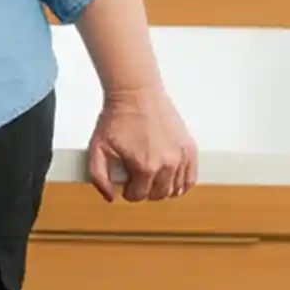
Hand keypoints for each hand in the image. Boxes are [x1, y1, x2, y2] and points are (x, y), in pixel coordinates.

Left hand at [87, 86, 195, 202]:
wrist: (135, 93)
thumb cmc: (118, 116)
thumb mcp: (98, 148)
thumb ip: (99, 176)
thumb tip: (110, 197)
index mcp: (145, 167)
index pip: (139, 195)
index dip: (129, 192)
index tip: (125, 183)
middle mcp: (166, 164)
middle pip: (159, 194)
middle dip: (146, 191)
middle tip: (138, 181)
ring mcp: (180, 156)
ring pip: (176, 189)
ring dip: (163, 189)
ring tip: (153, 180)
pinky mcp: (188, 147)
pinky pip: (191, 177)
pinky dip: (182, 182)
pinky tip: (173, 180)